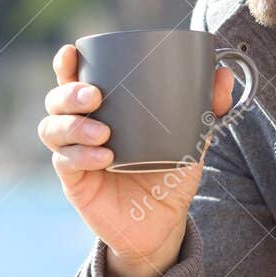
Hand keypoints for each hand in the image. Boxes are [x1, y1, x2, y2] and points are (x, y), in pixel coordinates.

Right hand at [38, 43, 234, 276]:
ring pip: (52, 128)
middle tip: (95, 95)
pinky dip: (82, 156)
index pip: (74, 80)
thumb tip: (223, 74)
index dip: (66, 65)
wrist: (162, 224)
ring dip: (73, 125)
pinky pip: (65, 161)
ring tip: (104, 132)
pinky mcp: (74, 181)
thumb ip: (208, 108)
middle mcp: (82, 127)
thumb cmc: (169, 175)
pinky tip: (105, 158)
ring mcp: (74, 154)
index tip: (71, 52)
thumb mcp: (192, 140)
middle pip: (56, 100)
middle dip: (69, 92)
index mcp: (104, 109)